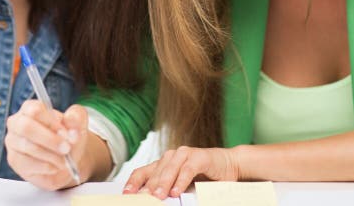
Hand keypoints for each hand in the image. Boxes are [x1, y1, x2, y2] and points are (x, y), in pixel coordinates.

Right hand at [5, 101, 88, 189]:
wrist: (66, 160)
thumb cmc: (68, 137)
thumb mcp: (78, 124)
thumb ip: (76, 118)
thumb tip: (70, 118)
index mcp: (30, 108)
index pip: (35, 110)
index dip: (51, 122)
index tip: (65, 133)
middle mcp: (17, 122)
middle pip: (26, 127)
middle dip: (49, 140)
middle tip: (66, 148)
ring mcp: (13, 142)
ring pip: (28, 147)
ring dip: (51, 155)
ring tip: (64, 160)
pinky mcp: (14, 160)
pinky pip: (27, 163)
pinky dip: (45, 166)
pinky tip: (54, 166)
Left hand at [123, 146, 239, 198]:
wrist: (227, 164)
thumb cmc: (203, 177)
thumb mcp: (181, 185)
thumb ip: (168, 190)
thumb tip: (152, 200)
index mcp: (163, 163)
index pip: (143, 172)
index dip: (133, 183)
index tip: (126, 194)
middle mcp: (171, 156)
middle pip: (155, 173)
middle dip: (149, 188)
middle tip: (143, 199)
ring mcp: (184, 154)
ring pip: (169, 169)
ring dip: (163, 184)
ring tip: (158, 197)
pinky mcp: (199, 157)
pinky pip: (187, 170)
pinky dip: (181, 181)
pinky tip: (176, 191)